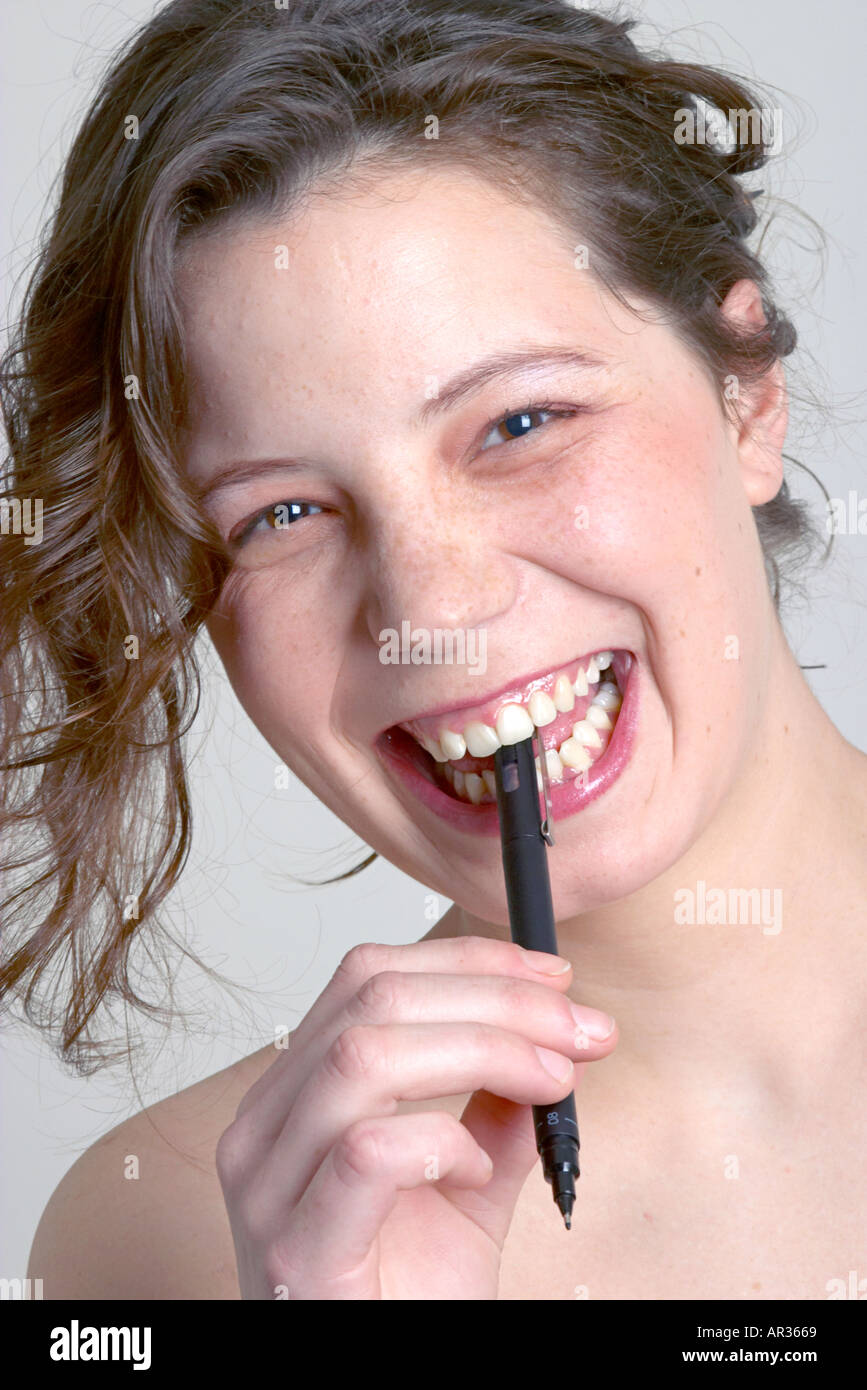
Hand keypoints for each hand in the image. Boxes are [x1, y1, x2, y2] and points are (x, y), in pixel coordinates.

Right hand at [216, 935, 616, 1298]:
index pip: (368, 976)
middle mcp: (264, 1128)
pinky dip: (443, 1144)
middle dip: (496, 998)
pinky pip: (368, 1152)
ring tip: (550, 1085)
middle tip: (583, 1031)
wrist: (376, 1387)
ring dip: (483, 1050)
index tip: (555, 977)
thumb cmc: (404, 1299)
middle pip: (373, 998)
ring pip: (364, 1056)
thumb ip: (494, 1112)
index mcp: (296, 1095)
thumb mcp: (465, 1188)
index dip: (469, 961)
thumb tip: (550, 1039)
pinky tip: (477, 1173)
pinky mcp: (298, 1253)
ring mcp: (269, 1189)